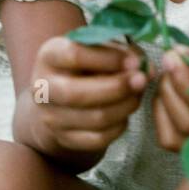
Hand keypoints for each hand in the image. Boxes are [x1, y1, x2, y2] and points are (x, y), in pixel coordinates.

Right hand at [30, 36, 156, 154]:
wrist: (60, 100)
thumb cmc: (85, 67)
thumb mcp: (96, 50)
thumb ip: (120, 53)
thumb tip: (146, 68)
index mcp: (49, 55)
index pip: (75, 55)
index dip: (109, 59)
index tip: (135, 62)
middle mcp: (42, 87)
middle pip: (78, 93)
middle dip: (117, 88)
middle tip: (141, 81)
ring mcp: (50, 116)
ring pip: (94, 117)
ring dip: (124, 106)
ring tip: (137, 96)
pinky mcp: (63, 138)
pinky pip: (98, 138)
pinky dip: (118, 127)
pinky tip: (125, 115)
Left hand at [152, 44, 188, 166]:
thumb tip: (180, 52)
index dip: (188, 79)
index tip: (175, 55)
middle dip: (172, 88)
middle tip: (169, 61)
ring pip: (175, 136)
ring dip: (165, 101)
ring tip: (169, 75)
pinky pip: (169, 140)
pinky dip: (162, 115)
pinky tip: (168, 94)